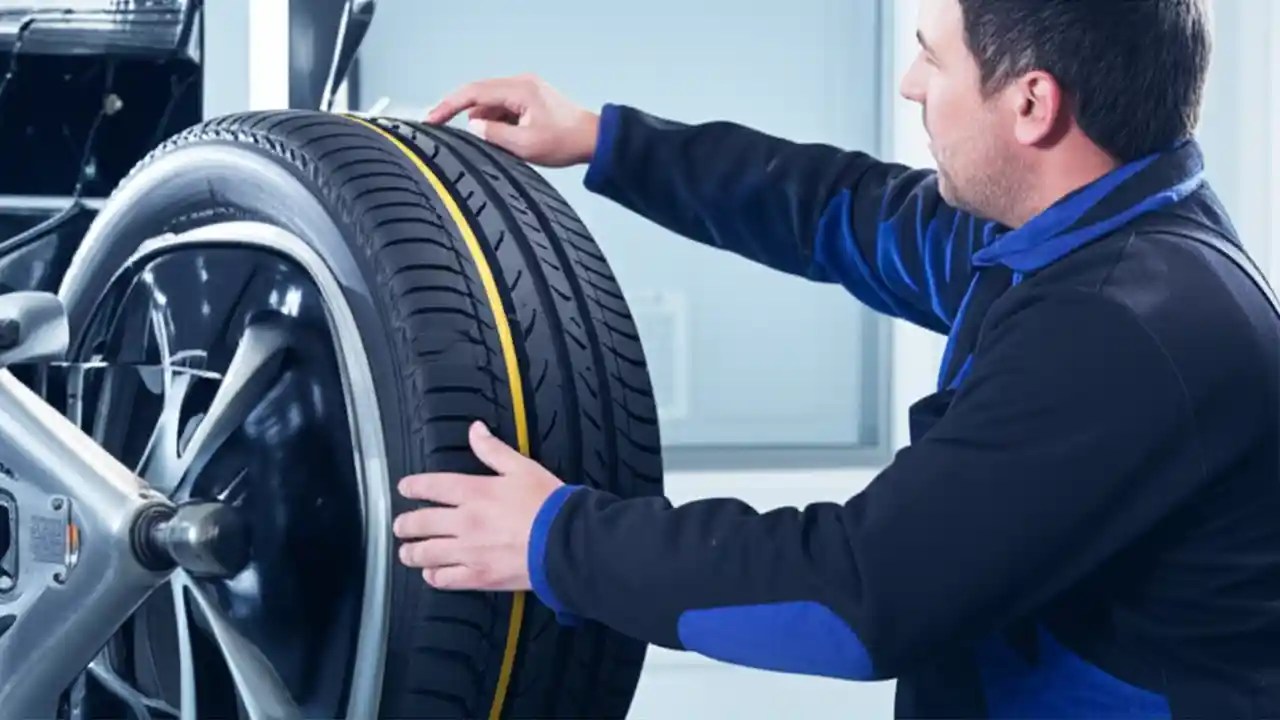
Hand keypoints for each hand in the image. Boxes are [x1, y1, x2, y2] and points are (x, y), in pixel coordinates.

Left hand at [393, 420, 564, 590]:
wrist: (566, 542)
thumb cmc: (548, 504)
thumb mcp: (523, 467)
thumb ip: (494, 450)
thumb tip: (475, 429)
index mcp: (475, 492)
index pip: (432, 486)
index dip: (413, 486)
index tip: (405, 488)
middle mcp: (465, 522)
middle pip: (421, 522)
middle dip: (405, 525)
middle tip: (400, 526)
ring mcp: (469, 551)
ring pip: (426, 554)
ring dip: (411, 553)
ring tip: (407, 552)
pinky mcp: (479, 577)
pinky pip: (445, 579)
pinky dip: (434, 576)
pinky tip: (432, 574)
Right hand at [423, 73, 599, 166]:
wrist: (593, 141)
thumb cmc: (566, 142)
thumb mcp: (525, 145)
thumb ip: (494, 134)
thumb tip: (473, 126)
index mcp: (519, 90)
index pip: (473, 92)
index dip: (449, 105)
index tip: (433, 118)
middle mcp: (521, 84)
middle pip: (479, 93)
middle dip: (460, 111)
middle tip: (441, 127)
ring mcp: (526, 90)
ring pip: (491, 102)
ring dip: (483, 120)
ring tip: (490, 143)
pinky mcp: (530, 100)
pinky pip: (504, 108)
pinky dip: (496, 122)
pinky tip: (500, 138)